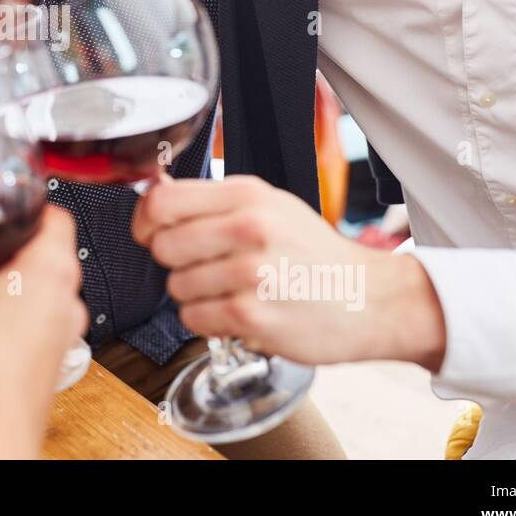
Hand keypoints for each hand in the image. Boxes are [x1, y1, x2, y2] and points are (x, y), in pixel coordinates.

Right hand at [0, 206, 87, 458]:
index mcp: (50, 271)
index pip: (56, 215)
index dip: (29, 204)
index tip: (7, 203)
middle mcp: (66, 305)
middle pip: (43, 261)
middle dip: (5, 256)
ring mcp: (59, 344)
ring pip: (34, 303)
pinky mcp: (43, 376)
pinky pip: (23, 340)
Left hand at [134, 176, 445, 369]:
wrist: (370, 299)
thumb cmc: (315, 255)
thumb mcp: (271, 206)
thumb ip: (214, 202)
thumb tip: (153, 195)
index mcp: (248, 195)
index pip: (162, 201)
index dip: (145, 220)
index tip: (150, 231)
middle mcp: (248, 228)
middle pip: (162, 245)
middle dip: (174, 261)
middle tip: (205, 266)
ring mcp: (250, 272)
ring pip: (175, 286)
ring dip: (194, 294)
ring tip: (230, 290)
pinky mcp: (252, 314)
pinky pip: (193, 318)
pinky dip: (207, 320)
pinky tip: (235, 312)